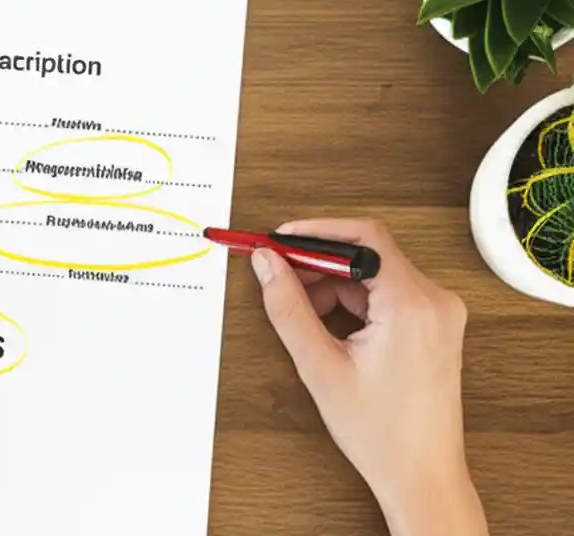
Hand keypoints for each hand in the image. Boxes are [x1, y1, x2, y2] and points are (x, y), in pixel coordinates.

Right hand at [251, 219, 487, 535]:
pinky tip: (326, 323)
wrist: (421, 474)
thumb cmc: (380, 432)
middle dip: (317, 261)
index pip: (362, 237)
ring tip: (300, 311)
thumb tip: (266, 264)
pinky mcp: (434, 325)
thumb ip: (288, 307)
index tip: (277, 240)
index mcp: (412, 305)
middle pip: (367, 253)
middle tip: (276, 274)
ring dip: (333, 282)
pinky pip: (388, 293)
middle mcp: (435, 300)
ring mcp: (439, 313)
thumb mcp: (320, 365)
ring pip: (375, 273)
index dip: (314, 232)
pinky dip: (353, 299)